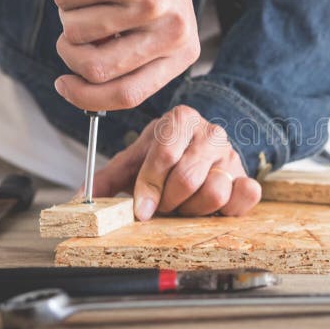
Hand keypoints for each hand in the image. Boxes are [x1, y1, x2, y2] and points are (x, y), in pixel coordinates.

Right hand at [52, 0, 198, 110]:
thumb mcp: (153, 26)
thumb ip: (131, 61)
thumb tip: (89, 93)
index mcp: (183, 50)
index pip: (130, 95)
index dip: (88, 98)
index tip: (65, 86)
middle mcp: (172, 29)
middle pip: (97, 70)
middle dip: (69, 54)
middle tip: (68, 35)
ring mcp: (146, 4)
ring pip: (75, 33)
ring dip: (69, 12)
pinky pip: (65, 1)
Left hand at [91, 105, 261, 218]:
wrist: (198, 153)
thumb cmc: (164, 159)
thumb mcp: (134, 162)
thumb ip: (108, 179)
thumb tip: (81, 199)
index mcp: (180, 119)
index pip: (164, 155)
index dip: (150, 186)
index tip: (142, 208)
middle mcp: (210, 132)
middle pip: (187, 178)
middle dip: (169, 201)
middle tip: (164, 205)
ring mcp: (232, 154)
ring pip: (215, 191)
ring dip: (194, 208)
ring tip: (185, 205)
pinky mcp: (247, 176)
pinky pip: (248, 193)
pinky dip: (233, 205)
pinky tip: (215, 208)